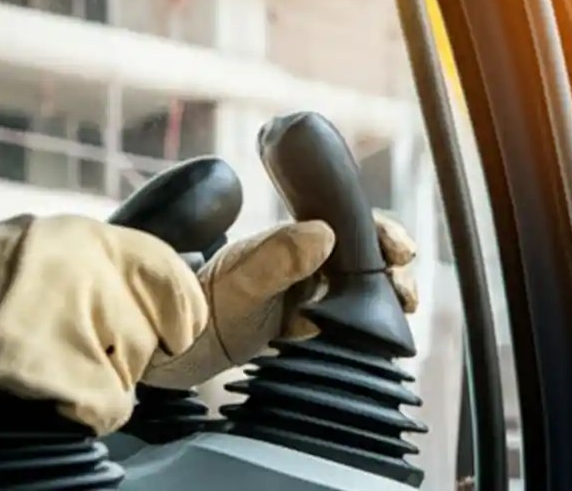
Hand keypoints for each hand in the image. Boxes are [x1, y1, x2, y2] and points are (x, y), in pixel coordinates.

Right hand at [0, 203, 207, 435]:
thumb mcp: (45, 241)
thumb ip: (98, 260)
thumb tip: (158, 289)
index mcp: (89, 236)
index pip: (170, 273)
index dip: (179, 308)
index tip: (176, 330)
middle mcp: (91, 269)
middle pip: (149, 329)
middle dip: (128, 351)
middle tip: (88, 355)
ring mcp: (75, 316)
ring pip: (129, 369)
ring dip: (103, 379)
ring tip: (57, 368)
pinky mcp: (57, 365)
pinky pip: (108, 406)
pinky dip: (91, 412)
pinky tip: (61, 398)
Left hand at [141, 211, 417, 389]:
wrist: (166, 347)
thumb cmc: (195, 304)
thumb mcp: (240, 280)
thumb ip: (279, 257)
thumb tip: (326, 234)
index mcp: (289, 239)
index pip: (349, 223)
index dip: (380, 232)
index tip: (399, 251)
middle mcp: (299, 262)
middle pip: (359, 256)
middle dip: (390, 270)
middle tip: (405, 292)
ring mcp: (298, 294)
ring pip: (354, 290)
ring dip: (380, 300)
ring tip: (398, 314)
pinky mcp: (294, 328)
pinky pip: (337, 322)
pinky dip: (360, 327)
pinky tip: (371, 339)